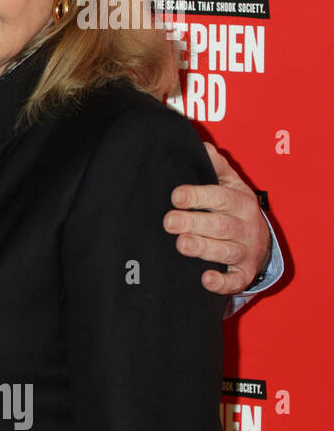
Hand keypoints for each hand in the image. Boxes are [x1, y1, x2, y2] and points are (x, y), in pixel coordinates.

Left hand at [163, 143, 268, 294]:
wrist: (262, 241)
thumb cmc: (236, 209)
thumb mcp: (231, 185)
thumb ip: (217, 167)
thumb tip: (202, 147)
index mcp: (240, 201)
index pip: (219, 196)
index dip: (198, 196)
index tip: (176, 196)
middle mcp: (245, 226)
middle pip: (220, 225)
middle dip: (194, 223)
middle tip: (169, 221)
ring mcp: (246, 251)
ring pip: (226, 250)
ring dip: (204, 248)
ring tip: (182, 244)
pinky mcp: (244, 274)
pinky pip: (235, 280)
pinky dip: (222, 282)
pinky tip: (206, 279)